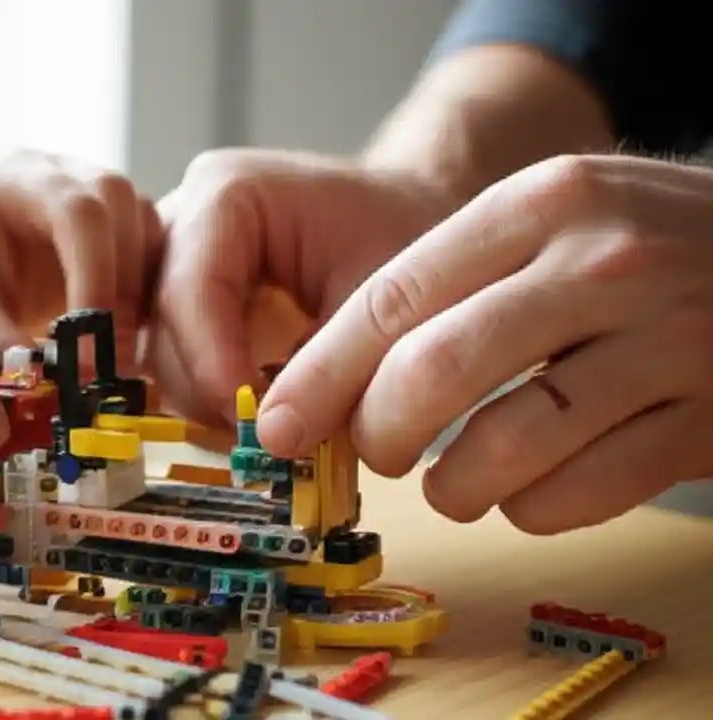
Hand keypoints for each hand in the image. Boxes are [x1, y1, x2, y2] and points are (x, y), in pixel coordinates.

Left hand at [0, 150, 162, 366]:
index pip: (78, 212)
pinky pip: (153, 254)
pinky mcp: (118, 228)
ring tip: (112, 354)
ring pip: (147, 229)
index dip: (95, 276)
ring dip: (138, 294)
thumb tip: (45, 382)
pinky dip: (144, 300)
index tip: (90, 343)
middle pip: (123, 205)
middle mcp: (67, 174)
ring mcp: (97, 195)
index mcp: (20, 177)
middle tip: (108, 352)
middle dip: (122, 282)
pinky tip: (122, 344)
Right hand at [145, 149, 455, 426]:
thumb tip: (275, 438)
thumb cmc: (402, 236)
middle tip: (272, 433)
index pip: (188, 290)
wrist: (407, 219)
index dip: (212, 365)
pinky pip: (171, 366)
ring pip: (157, 355)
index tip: (253, 422)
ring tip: (278, 422)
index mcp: (224, 196)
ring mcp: (171, 266)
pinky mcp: (178, 308)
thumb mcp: (386, 299)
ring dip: (209, 401)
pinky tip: (259, 411)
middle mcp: (181, 224)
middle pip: (159, 325)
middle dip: (210, 388)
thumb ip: (333, 365)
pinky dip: (210, 399)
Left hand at [259, 154, 712, 533]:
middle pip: (433, 372)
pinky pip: (578, 493)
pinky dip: (531, 508)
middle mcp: (600, 265)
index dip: (322, 374)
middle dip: (377, 433)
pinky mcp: (705, 419)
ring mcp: (664, 343)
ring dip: (451, 485)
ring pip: (504, 446)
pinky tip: (531, 489)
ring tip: (451, 481)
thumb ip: (456, 281)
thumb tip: (330, 379)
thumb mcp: (555, 219)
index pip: (394, 297)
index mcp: (541, 205)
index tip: (279, 424)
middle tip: (372, 453)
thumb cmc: (645, 244)